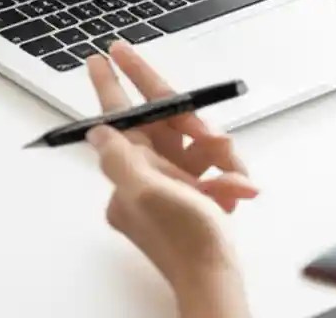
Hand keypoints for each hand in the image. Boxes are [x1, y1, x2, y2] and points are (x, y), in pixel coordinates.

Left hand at [86, 43, 256, 316]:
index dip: (112, 84)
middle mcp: (148, 176)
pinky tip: (237, 193)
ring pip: (197, 146)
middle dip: (187, 116)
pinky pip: (213, 171)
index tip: (101, 56)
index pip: (120, 117)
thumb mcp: (146, 192)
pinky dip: (228, 179)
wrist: (216, 279)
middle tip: (202, 115)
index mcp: (131, 171)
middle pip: (163, 125)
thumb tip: (99, 131)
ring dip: (219, 155)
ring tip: (232, 178)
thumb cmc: (184, 240)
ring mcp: (174, 186)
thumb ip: (121, 158)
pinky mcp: (197, 196)